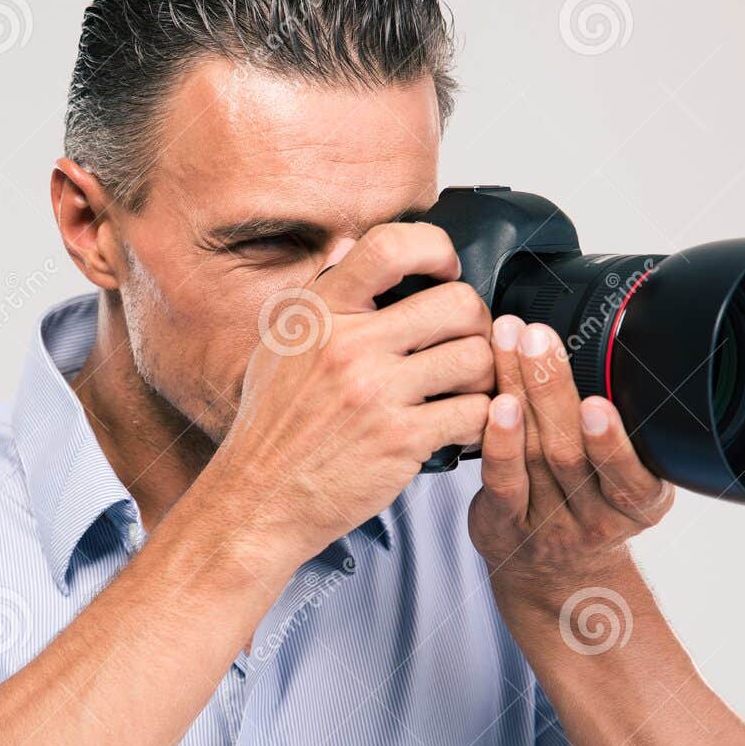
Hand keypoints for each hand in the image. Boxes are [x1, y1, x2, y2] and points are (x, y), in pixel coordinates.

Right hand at [200, 222, 492, 569]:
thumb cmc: (272, 427)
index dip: (436, 250)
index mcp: (320, 314)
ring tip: (466, 390)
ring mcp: (377, 393)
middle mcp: (349, 346)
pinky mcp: (401, 440)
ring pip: (476, 357)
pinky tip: (461, 428)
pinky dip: (480, 421)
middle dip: (476, 324)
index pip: (391, 246)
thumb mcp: (280, 346)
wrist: (259, 499)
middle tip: (466, 344)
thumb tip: (349, 246)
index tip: (444, 272)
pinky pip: (475, 412)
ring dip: (485, 376)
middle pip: (457, 303)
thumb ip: (320, 297)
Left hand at [467, 315, 673, 593]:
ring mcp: (548, 525)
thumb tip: (586, 348)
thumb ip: (613, 429)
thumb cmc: (587, 506)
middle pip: (572, 451)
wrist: (554, 574)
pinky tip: (493, 404)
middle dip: (554, 386)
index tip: (598, 402)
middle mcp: (598, 518)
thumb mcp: (623, 479)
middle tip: (538, 338)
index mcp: (641, 502)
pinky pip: (501, 480)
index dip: (612, 441)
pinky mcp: (504, 526)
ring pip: (533, 455)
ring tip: (509, 346)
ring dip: (519, 392)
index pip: (631, 474)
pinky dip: (498, 440)